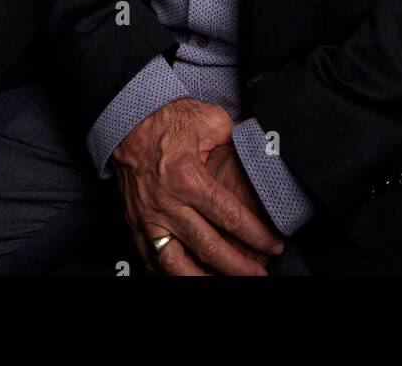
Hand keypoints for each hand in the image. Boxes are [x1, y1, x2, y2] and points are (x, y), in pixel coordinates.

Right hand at [110, 97, 284, 276]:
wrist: (127, 120)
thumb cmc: (168, 118)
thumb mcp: (209, 119)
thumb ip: (236, 140)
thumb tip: (259, 154)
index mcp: (187, 177)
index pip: (229, 217)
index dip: (256, 235)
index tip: (274, 245)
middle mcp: (167, 203)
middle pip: (208, 248)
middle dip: (238, 267)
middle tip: (260, 273)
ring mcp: (148, 218)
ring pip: (176, 265)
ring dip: (204, 280)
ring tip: (226, 283)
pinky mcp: (135, 224)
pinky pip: (151, 260)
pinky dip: (170, 274)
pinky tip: (190, 276)